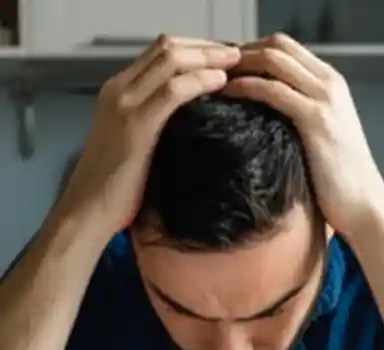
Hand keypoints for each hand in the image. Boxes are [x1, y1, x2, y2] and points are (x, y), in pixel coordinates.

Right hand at [51, 35, 239, 240]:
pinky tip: (221, 82)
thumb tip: (197, 119)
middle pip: (167, 48)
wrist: (88, 211)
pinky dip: (200, 81)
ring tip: (237, 62)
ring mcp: (124, 104)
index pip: (159, 52)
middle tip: (237, 54)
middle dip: (206, 47)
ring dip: (209, 57)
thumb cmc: (116, 186)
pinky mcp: (136, 125)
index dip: (196, 48)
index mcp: (118, 91)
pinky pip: (173, 90)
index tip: (224, 58)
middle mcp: (118, 89)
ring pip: (171, 60)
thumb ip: (157, 123)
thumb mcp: (137, 143)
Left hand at [223, 34, 383, 237]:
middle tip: (214, 72)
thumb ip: (302, 110)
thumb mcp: (324, 132)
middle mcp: (331, 83)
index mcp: (333, 82)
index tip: (225, 68)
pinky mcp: (315, 119)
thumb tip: (264, 106)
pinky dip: (244, 86)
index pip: (285, 46)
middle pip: (276, 45)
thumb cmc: (340, 177)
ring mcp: (325, 99)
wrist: (363, 204)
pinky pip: (271, 89)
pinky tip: (226, 96)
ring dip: (237, 65)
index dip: (250, 49)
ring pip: (272, 59)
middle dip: (241, 52)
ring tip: (213, 81)